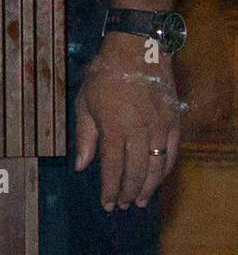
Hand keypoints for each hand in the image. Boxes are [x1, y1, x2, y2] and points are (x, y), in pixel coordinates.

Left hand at [74, 33, 182, 210]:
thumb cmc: (105, 74)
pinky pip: (172, 153)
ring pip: (156, 167)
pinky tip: (157, 179)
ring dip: (148, 187)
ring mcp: (159, 127)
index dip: (110, 189)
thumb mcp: (85, 101)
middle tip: (123, 205)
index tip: (107, 204)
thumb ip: (85, 137)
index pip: (113, 168)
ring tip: (141, 201)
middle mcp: (139, 130)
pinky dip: (165, 170)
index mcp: (113, 126)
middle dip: (129, 193)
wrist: (136, 49)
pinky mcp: (173, 122)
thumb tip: (81, 166)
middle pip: (136, 172)